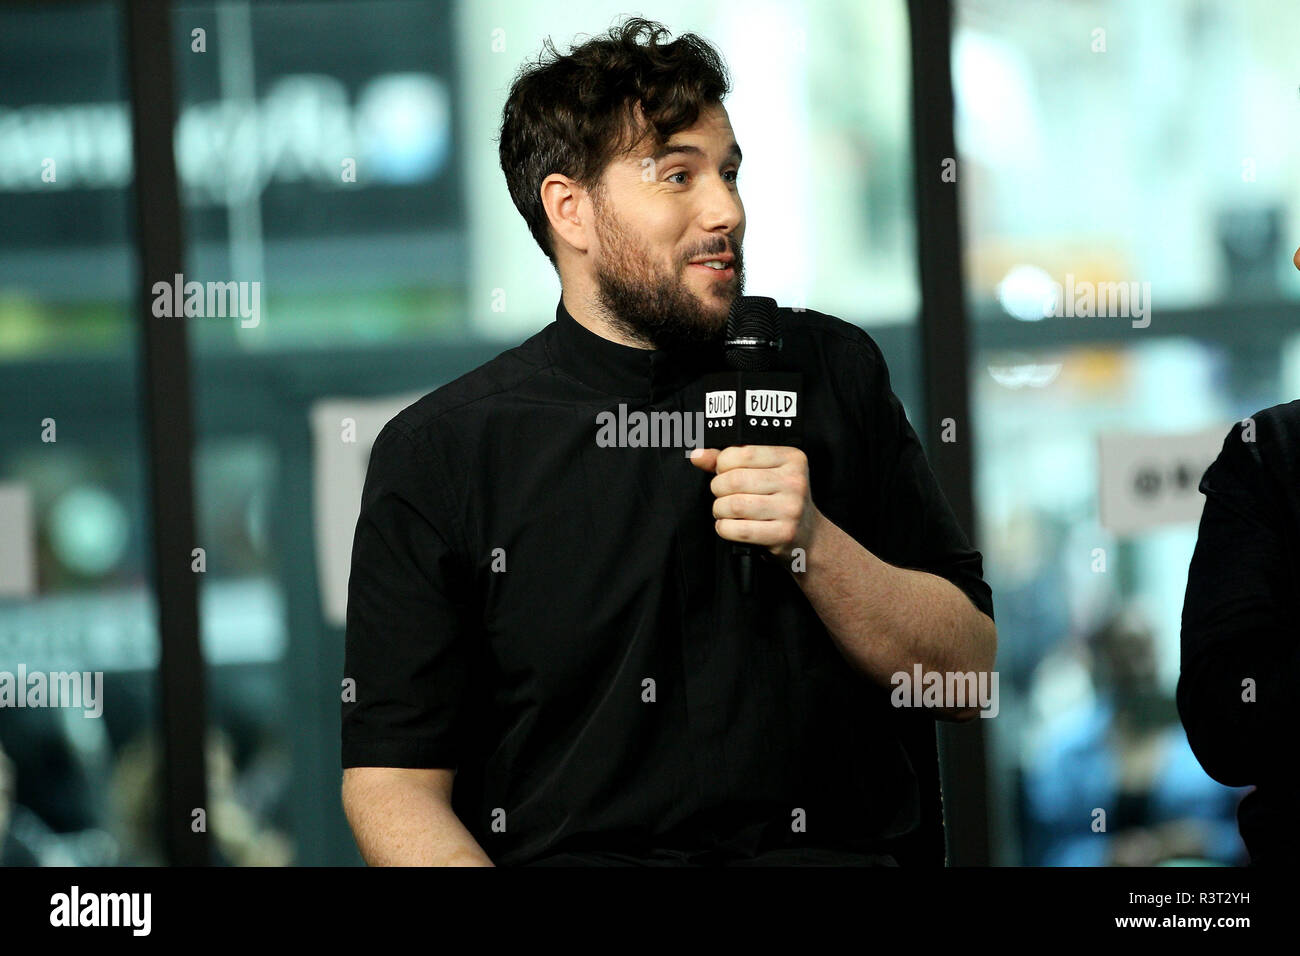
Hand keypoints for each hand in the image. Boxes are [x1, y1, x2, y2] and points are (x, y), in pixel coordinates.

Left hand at [688, 445, 822, 562]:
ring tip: (724, 511)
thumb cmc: (779, 501)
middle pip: (735, 480)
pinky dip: (725, 528)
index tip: (723, 473)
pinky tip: (729, 526)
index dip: (723, 464)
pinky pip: (740, 530)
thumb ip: (729, 461)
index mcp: (791, 458)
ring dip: (720, 510)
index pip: (744, 453)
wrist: (808, 537)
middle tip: (722, 495)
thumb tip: (698, 455)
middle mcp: (794, 481)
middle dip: (718, 489)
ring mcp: (791, 509)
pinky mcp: (784, 533)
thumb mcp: (763, 473)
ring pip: (735, 505)